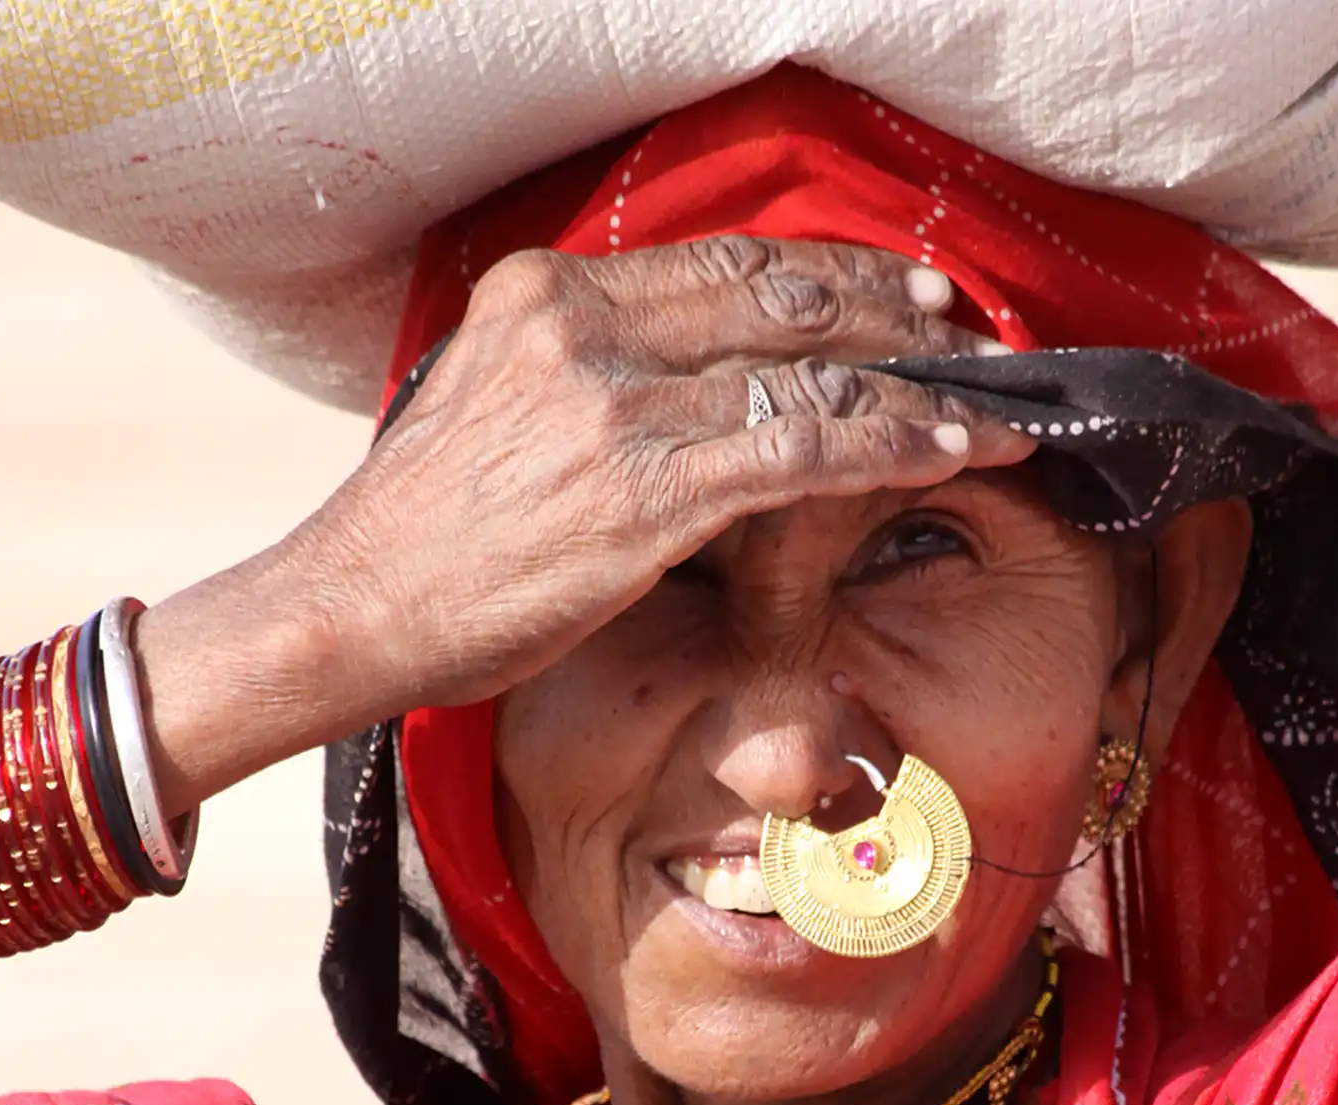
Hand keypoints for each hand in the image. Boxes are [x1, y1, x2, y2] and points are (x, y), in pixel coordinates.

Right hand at [285, 236, 1033, 715]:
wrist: (352, 606)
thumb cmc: (426, 528)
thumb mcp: (493, 402)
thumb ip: (589, 366)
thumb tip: (701, 373)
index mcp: (547, 294)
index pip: (724, 264)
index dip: (827, 273)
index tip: (895, 289)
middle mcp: (583, 327)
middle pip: (778, 297)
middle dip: (889, 311)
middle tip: (959, 330)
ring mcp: (615, 404)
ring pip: (806, 375)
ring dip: (914, 389)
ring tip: (985, 408)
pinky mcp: (643, 491)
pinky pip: (802, 454)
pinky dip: (890, 448)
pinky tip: (946, 456)